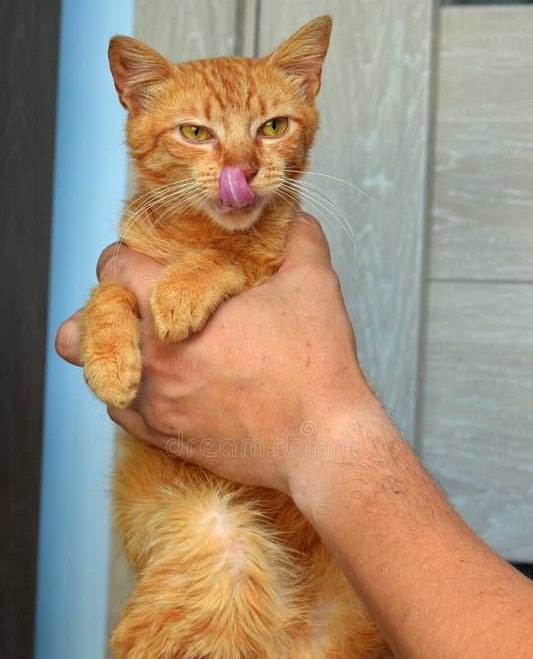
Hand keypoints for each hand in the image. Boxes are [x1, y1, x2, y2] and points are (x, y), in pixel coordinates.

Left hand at [55, 214, 371, 494]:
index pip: (112, 270)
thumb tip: (291, 215)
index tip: (144, 261)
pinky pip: (121, 412)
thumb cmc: (316, 369)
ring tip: (148, 343)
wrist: (323, 443)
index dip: (125, 256)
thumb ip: (297, 237)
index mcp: (171, 316)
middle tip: (137, 304)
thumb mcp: (313, 284)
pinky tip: (160, 382)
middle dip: (106, 307)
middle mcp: (150, 364)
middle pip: (82, 327)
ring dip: (114, 353)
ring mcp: (155, 408)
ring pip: (96, 374)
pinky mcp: (166, 440)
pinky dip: (131, 392)